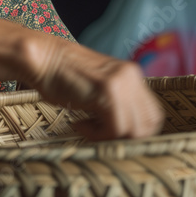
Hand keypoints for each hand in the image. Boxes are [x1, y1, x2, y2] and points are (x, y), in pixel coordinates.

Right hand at [20, 35, 163, 140]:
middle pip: (149, 126)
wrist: (41, 58)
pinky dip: (96, 134)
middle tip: (99, 132)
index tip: (111, 132)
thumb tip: (130, 132)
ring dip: (109, 136)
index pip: (153, 116)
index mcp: (132, 74)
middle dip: (125, 138)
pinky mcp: (106, 92)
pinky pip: (115, 129)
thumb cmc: (63, 76)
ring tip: (86, 125)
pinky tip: (79, 123)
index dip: (135, 131)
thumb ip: (118, 100)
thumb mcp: (99, 86)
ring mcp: (120, 83)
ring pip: (133, 130)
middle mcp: (132, 76)